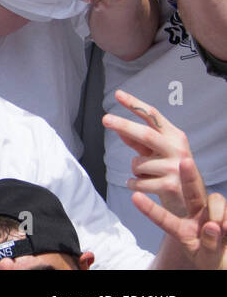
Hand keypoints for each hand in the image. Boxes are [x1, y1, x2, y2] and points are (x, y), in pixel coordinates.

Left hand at [103, 89, 197, 215]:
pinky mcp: (171, 186)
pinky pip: (138, 182)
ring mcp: (176, 168)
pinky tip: (141, 185)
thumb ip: (140, 141)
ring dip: (134, 169)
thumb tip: (119, 129)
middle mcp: (178, 149)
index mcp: (175, 137)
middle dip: (124, 126)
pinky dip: (132, 183)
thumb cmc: (170, 171)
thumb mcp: (157, 153)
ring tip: (146, 175)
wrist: (191, 202)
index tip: (118, 94)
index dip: (135, 105)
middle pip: (146, 134)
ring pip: (137, 163)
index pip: (153, 116)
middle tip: (105, 119)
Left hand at [133, 159, 226, 269]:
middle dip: (188, 176)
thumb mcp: (205, 257)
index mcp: (182, 230)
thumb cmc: (212, 260)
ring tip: (218, 227)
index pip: (164, 219)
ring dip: (216, 211)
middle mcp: (196, 218)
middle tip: (185, 161)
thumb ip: (207, 245)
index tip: (134, 197)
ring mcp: (212, 216)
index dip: (150, 209)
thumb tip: (211, 225)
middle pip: (190, 193)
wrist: (226, 261)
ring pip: (213, 199)